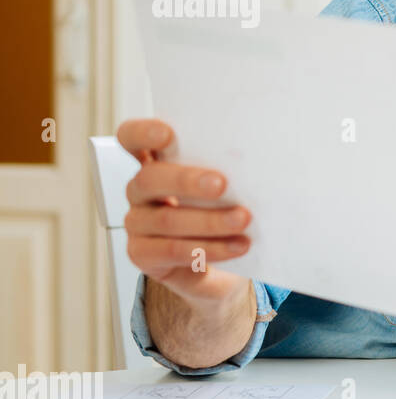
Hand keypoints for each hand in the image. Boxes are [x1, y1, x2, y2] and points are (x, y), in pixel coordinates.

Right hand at [116, 119, 251, 306]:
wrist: (211, 264)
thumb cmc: (218, 211)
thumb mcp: (222, 186)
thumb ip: (227, 170)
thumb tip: (260, 160)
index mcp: (155, 163)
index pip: (131, 138)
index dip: (142, 133)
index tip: (167, 134)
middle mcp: (140, 191)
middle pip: (149, 179)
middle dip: (186, 181)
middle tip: (221, 184)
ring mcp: (137, 223)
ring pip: (167, 219)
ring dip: (210, 221)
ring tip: (243, 220)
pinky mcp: (142, 254)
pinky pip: (173, 250)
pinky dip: (210, 248)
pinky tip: (237, 245)